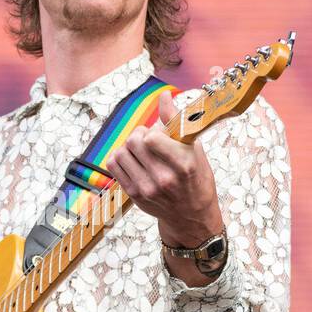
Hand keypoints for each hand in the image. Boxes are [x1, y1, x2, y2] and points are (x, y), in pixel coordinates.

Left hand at [106, 89, 222, 245]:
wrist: (191, 215)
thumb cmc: (196, 178)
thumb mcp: (194, 150)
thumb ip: (177, 122)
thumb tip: (163, 95)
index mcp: (184, 165)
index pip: (151, 138)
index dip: (154, 130)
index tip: (162, 134)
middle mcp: (164, 179)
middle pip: (134, 141)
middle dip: (141, 133)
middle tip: (151, 139)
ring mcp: (146, 189)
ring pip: (121, 151)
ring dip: (130, 145)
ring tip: (142, 150)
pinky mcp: (134, 194)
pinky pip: (114, 164)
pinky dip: (121, 156)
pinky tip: (134, 160)